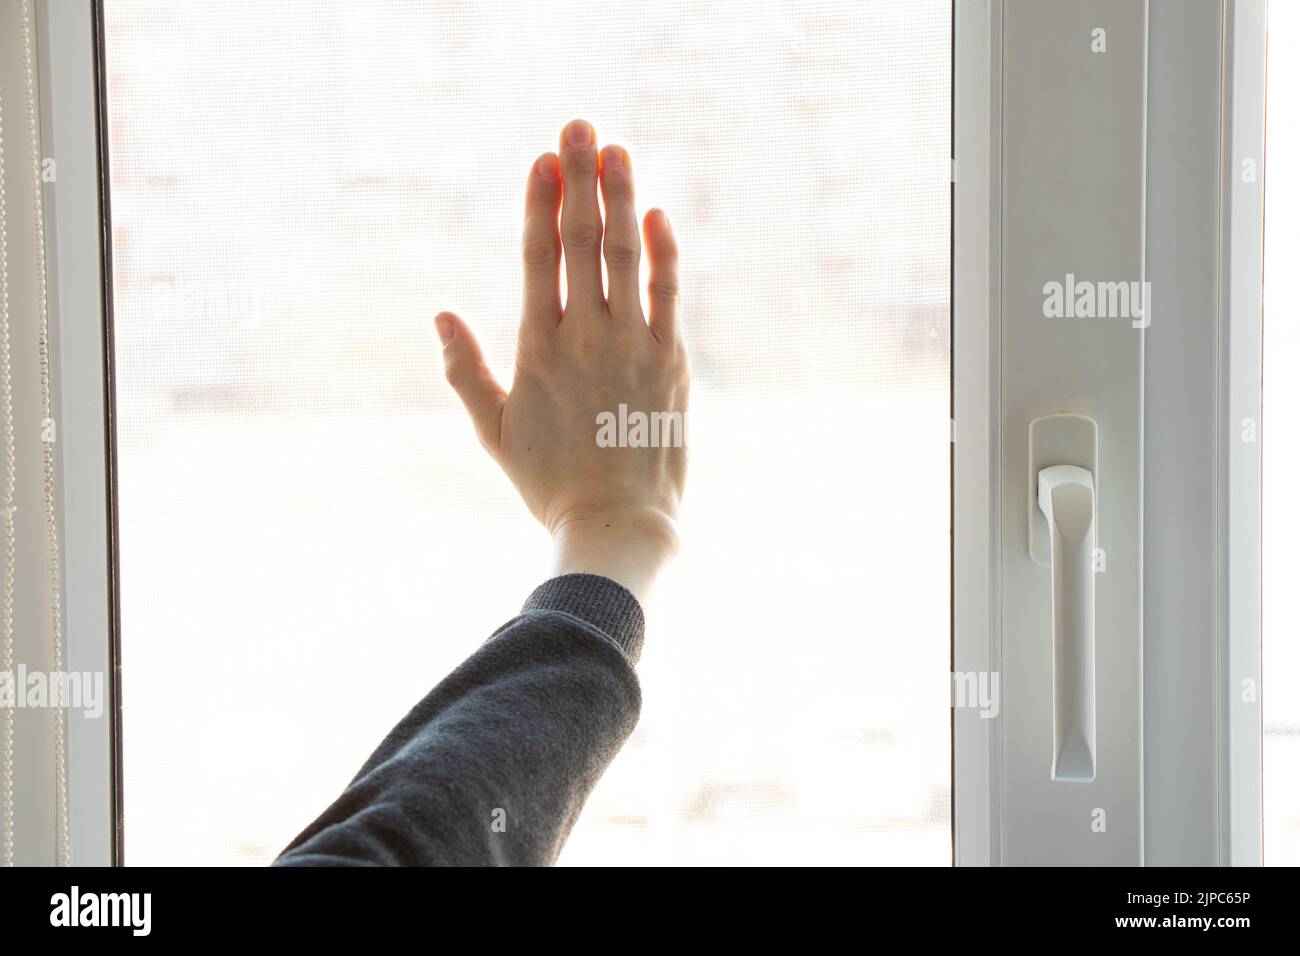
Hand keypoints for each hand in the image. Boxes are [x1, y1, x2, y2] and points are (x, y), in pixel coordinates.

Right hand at [436, 120, 688, 601]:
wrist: (619, 523)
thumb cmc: (550, 483)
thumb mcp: (494, 431)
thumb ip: (465, 370)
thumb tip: (441, 312)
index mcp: (539, 350)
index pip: (539, 257)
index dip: (541, 202)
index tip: (544, 158)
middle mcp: (587, 337)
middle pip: (582, 241)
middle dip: (580, 178)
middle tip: (579, 125)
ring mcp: (635, 346)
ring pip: (627, 256)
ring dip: (622, 198)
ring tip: (617, 150)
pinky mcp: (673, 362)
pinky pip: (669, 293)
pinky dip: (664, 252)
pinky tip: (657, 215)